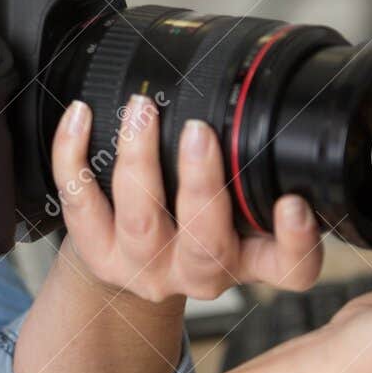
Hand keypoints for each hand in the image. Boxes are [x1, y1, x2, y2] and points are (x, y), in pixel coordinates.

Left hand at [50, 93, 323, 304]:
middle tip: (200, 132)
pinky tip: (80, 117)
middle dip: (202, 184)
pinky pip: (79, 204)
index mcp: (251, 259)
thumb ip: (257, 173)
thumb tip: (273, 101)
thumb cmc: (198, 220)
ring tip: (141, 111)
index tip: (293, 202)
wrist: (134, 261)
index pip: (291, 267)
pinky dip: (74, 156)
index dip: (298, 241)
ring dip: (140, 160)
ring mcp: (145, 268)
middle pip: (205, 241)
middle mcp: (201, 271)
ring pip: (140, 221)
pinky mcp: (98, 254)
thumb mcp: (240, 206)